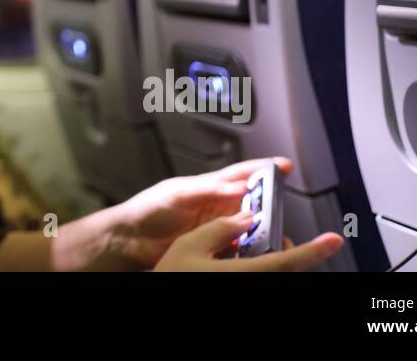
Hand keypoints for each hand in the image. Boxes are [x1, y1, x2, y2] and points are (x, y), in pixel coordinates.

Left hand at [115, 156, 339, 270]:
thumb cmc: (148, 210)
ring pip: (250, 226)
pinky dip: (251, 249)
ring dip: (263, 228)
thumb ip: (209, 189)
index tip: (285, 166)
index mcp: (209, 187)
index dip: (264, 168)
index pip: (242, 174)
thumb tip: (239, 185)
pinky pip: (239, 247)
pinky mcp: (213, 247)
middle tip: (283, 206)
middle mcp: (216, 206)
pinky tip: (257, 250)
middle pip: (252, 201)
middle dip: (271, 202)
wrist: (131, 239)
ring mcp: (216, 227)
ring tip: (275, 231)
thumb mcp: (179, 193)